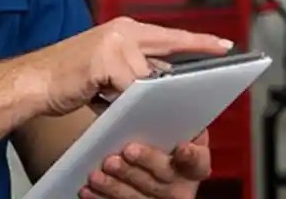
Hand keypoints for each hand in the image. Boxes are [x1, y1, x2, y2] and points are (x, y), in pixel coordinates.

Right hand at [26, 17, 231, 116]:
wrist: (33, 81)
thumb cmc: (68, 78)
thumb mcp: (108, 70)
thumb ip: (135, 72)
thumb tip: (161, 83)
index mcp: (123, 31)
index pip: (169, 36)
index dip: (198, 41)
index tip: (224, 44)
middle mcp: (122, 32)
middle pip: (169, 46)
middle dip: (196, 51)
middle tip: (222, 52)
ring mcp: (114, 44)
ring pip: (145, 77)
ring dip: (136, 93)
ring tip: (114, 91)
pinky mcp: (106, 60)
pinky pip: (128, 88)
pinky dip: (121, 99)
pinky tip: (104, 97)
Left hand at [80, 131, 210, 198]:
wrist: (151, 178)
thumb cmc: (162, 150)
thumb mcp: (173, 136)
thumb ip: (171, 125)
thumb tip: (157, 97)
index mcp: (193, 166)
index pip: (198, 162)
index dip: (191, 156)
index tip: (181, 148)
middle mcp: (179, 186)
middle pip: (163, 177)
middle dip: (144, 162)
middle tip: (127, 151)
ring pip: (137, 196)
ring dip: (116, 184)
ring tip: (98, 171)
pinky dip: (101, 196)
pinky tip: (88, 188)